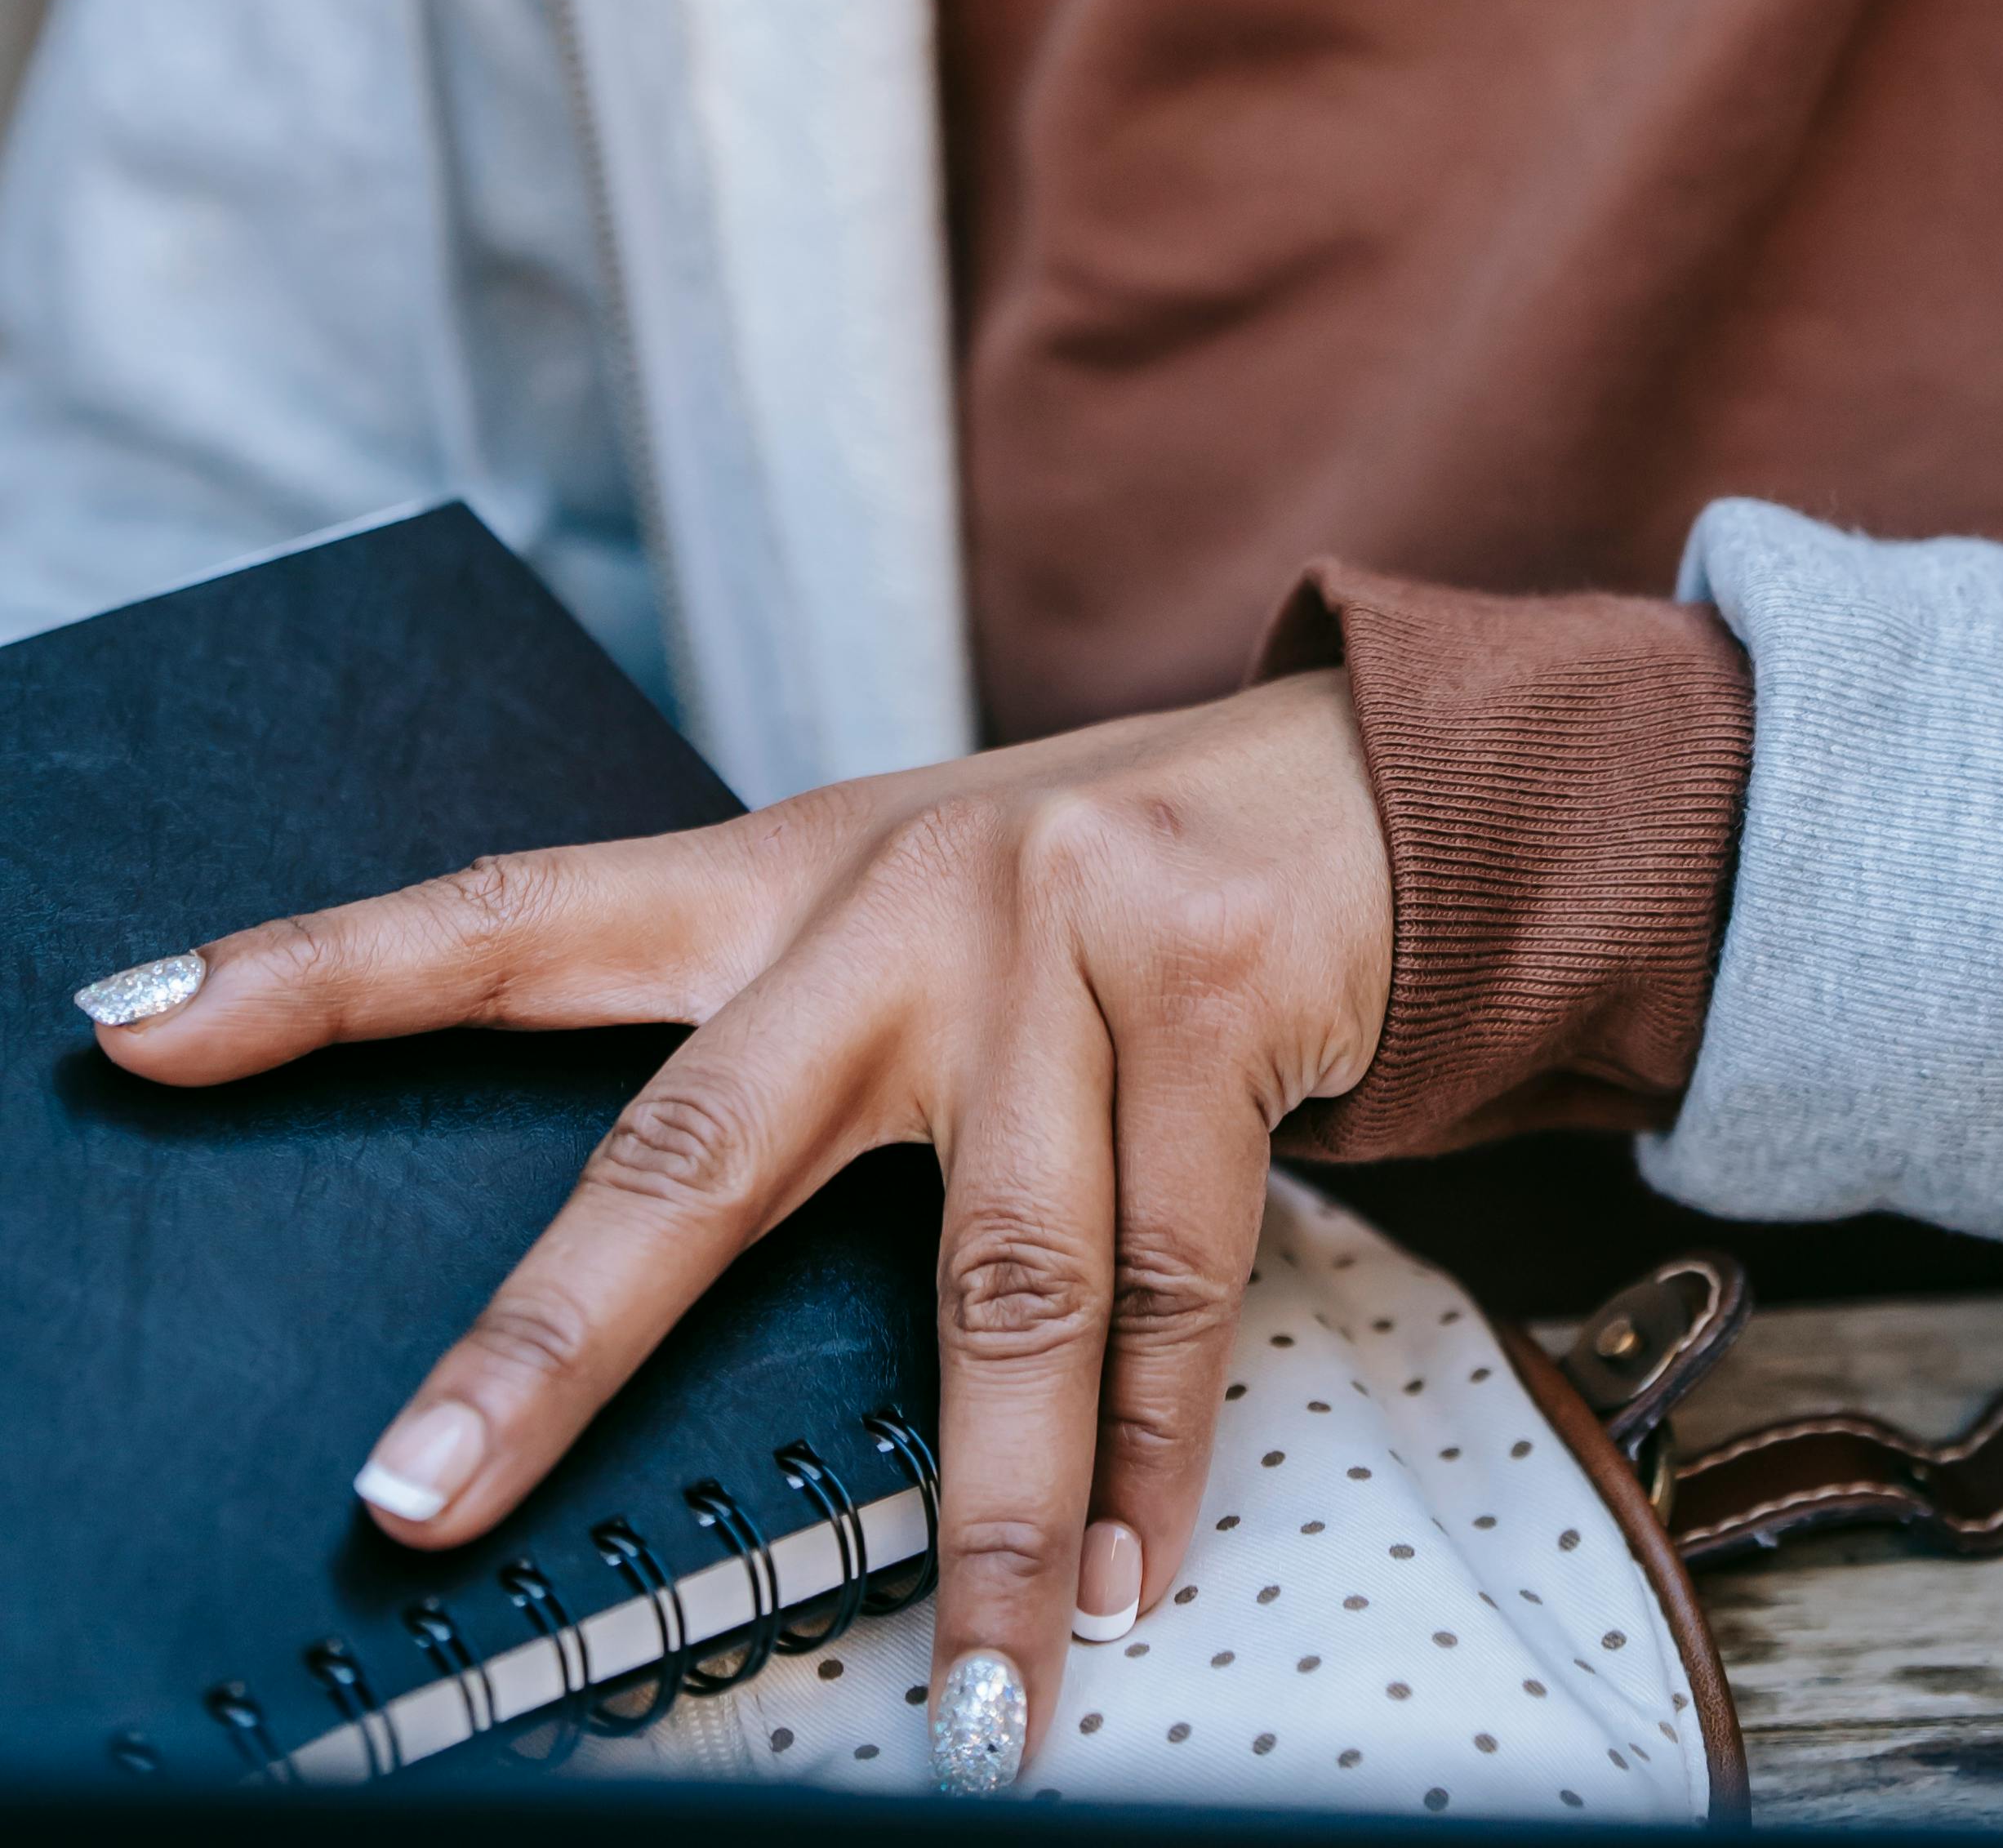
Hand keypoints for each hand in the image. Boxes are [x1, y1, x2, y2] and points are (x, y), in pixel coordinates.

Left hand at [82, 671, 1392, 1791]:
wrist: (1370, 788)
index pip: (507, 916)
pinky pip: (1168, 1278)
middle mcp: (896, 891)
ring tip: (979, 1711)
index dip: (315, 969)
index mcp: (781, 876)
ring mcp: (1057, 934)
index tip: (135, 1027)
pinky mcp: (1209, 983)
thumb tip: (613, 1321)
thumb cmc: (1094, 902)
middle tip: (417, 1509)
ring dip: (989, 1524)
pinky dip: (1152, 1454)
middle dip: (547, 1351)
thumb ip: (777, 1060)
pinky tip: (1131, 1573)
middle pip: (690, 1150)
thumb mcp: (907, 928)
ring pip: (991, 1281)